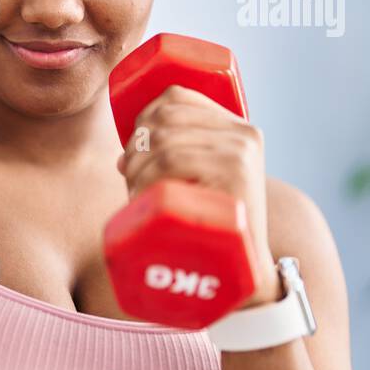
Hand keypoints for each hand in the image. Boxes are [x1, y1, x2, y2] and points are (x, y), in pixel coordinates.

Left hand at [115, 84, 280, 309]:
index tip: (134, 148)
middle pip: (163, 118)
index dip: (142, 115)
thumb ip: (177, 161)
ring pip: (161, 142)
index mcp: (238, 128)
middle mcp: (244, 134)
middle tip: (129, 176)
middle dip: (135, 146)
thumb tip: (123, 155)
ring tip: (135, 193)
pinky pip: (170, 161)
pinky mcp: (234, 174)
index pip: (176, 96)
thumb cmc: (214, 230)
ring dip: (136, 169)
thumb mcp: (202, 184)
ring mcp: (241, 153)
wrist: (246, 272)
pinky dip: (145, 179)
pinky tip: (141, 195)